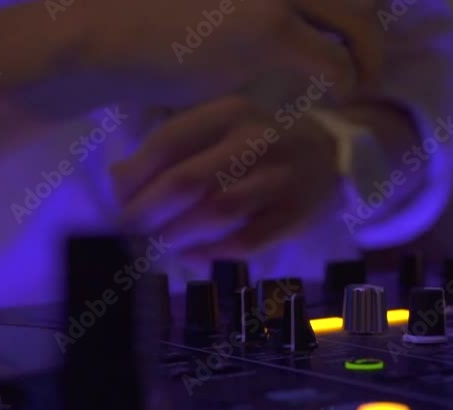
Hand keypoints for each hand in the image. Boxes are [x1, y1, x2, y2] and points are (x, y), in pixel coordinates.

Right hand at [78, 0, 382, 105]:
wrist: (105, 31)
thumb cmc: (149, 22)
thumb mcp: (218, 3)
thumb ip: (261, 11)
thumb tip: (296, 32)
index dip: (360, 10)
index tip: (356, 38)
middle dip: (372, 35)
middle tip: (366, 67)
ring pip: (358, 21)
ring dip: (367, 59)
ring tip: (356, 84)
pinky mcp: (269, 28)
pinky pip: (333, 62)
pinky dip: (345, 83)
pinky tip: (336, 97)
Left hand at [112, 95, 342, 258]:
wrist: (334, 153)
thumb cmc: (261, 141)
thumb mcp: (220, 127)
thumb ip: (172, 148)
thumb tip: (118, 180)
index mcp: (230, 113)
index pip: (167, 143)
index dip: (134, 177)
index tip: (119, 200)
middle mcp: (255, 142)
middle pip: (187, 181)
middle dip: (149, 211)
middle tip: (134, 228)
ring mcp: (279, 179)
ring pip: (216, 212)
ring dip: (178, 234)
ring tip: (161, 242)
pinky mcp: (296, 214)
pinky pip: (247, 241)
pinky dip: (212, 252)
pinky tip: (193, 254)